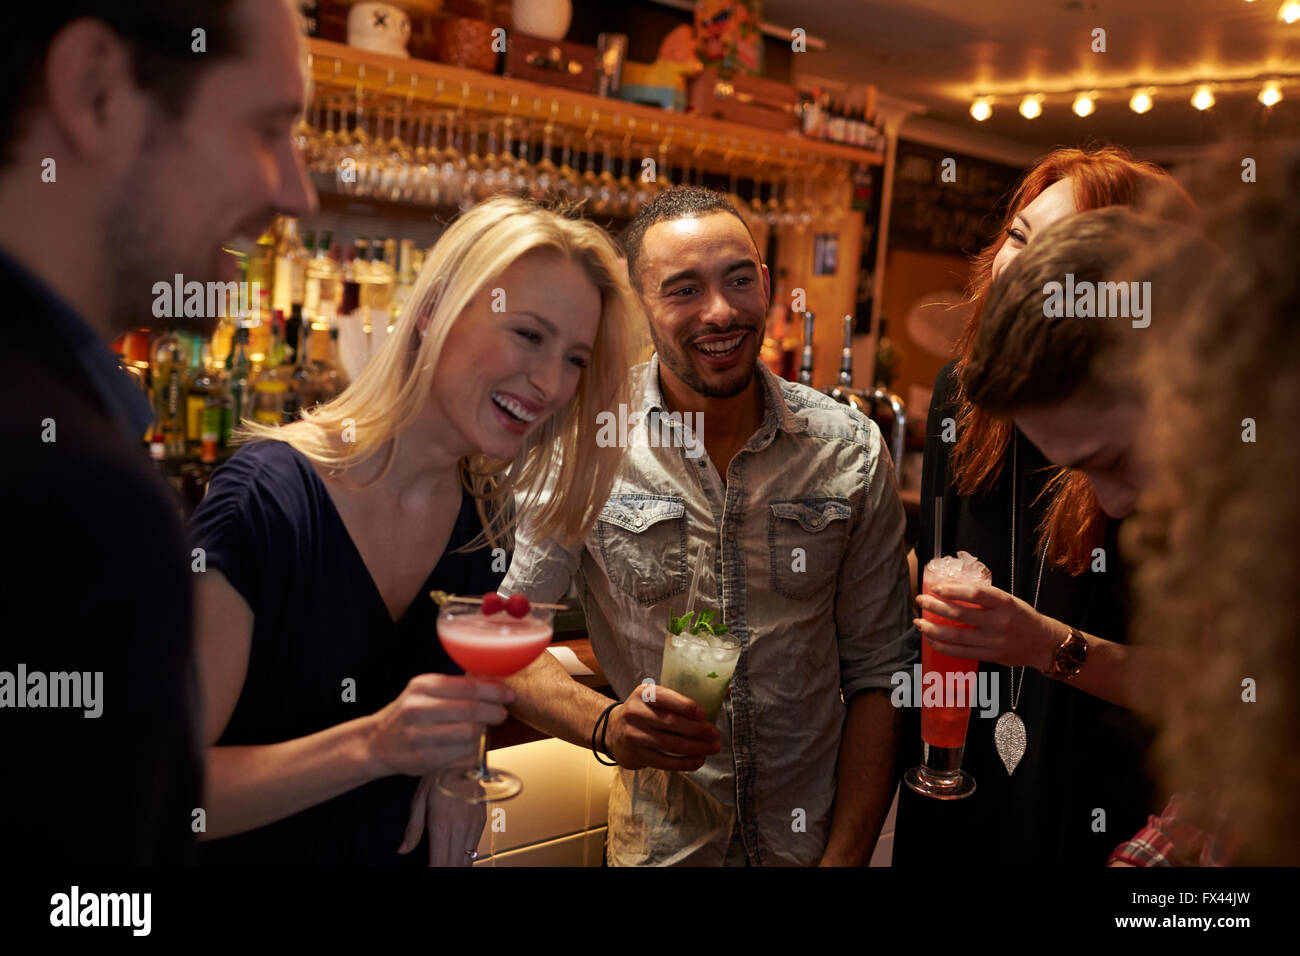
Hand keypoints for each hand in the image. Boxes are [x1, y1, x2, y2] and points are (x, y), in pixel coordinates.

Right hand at [367, 673, 513, 776]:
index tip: (509, 693)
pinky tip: (471, 743)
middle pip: (471, 710)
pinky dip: (472, 748)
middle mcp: (418, 708)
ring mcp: (419, 735)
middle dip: (494, 711)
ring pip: (468, 733)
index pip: (468, 686)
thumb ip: (457, 687)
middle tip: (502, 713)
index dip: (494, 690)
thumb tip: (495, 682)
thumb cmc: (410, 713)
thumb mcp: (426, 690)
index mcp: (422, 686)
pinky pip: (460, 753)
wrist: (377, 741)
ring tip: (485, 727)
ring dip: (484, 731)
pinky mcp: (422, 759)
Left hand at [398, 772, 486, 865]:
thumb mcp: (419, 799)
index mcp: (442, 824)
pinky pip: (475, 846)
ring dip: (458, 865)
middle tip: (437, 868)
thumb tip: (403, 848)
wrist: (463, 757)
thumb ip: (413, 828)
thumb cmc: (440, 773)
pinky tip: (459, 855)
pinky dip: (467, 855)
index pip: (439, 862)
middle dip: (446, 869)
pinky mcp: (482, 820)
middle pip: (455, 865)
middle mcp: (460, 828)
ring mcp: (473, 825)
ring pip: (468, 859)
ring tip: (448, 865)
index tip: (428, 870)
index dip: (434, 871)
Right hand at [605, 684, 721, 771]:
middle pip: (671, 723)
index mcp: (644, 694)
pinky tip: (698, 761)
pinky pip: (665, 761)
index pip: (666, 698)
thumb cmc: (644, 711)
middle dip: (697, 730)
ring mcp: (635, 735)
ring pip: (670, 743)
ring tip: (712, 748)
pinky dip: (684, 763)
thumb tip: (725, 692)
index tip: (705, 714)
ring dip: (695, 748)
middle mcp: (636, 712)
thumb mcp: (655, 697)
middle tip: (715, 734)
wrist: (612, 730)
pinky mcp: (637, 755)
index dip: (687, 706)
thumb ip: (683, 696)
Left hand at [913, 582, 1066, 671]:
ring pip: (957, 636)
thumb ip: (984, 598)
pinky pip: (961, 652)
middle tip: (921, 601)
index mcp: (1004, 603)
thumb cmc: (1022, 617)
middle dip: (935, 607)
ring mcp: (995, 641)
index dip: (952, 590)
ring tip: (920, 622)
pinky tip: (931, 640)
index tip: (935, 588)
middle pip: (960, 614)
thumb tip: (953, 590)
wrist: (1044, 643)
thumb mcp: (1008, 600)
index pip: (975, 593)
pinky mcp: (991, 656)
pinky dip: (943, 646)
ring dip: (933, 629)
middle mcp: (999, 622)